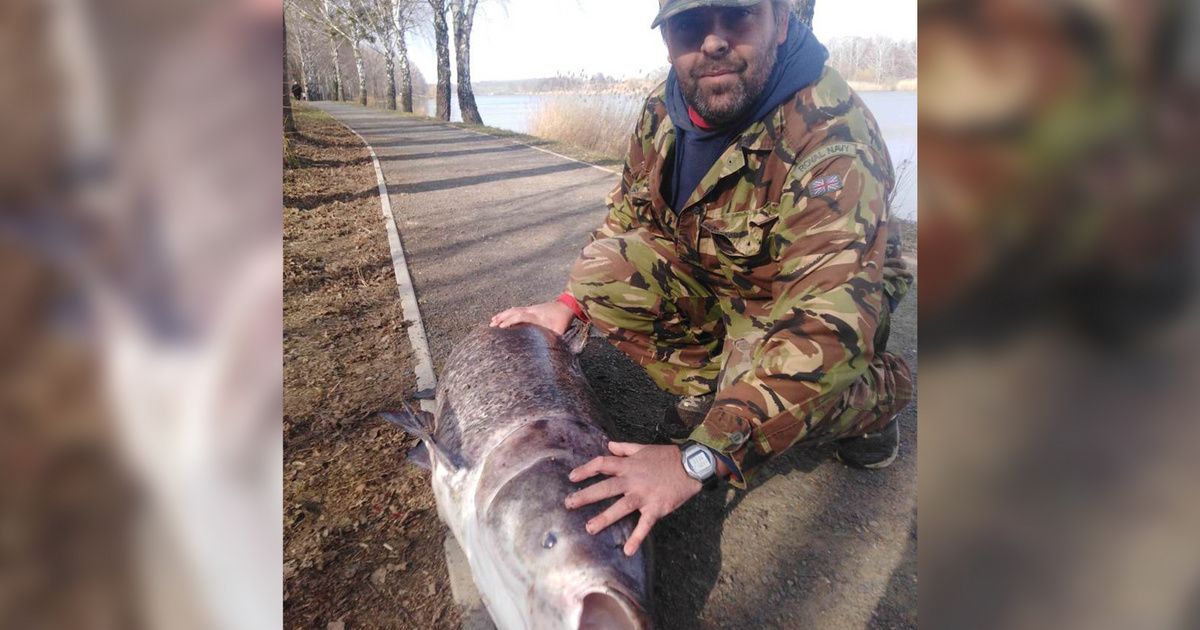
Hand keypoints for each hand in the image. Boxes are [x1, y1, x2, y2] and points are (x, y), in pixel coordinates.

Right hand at [490, 300, 575, 334]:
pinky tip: (502, 316)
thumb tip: (549, 351)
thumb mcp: (560, 331)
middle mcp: (531, 310)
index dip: (510, 321)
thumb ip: (554, 340)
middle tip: (491, 325)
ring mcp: (530, 308)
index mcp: (537, 316)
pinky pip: (516, 310)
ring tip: (492, 321)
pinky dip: (507, 313)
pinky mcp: (531, 309)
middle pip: (513, 312)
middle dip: (501, 318)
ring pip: (513, 310)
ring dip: (502, 315)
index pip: (520, 316)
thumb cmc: (563, 319)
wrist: (567, 306)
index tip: (501, 328)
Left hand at [564, 442, 702, 556]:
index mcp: (629, 465)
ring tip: (589, 529)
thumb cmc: (667, 457)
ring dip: (605, 518)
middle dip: (586, 495)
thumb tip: (608, 444)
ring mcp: (644, 495)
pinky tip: (627, 551)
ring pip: (621, 507)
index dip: (586, 470)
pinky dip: (637, 538)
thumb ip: (624, 448)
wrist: (691, 465)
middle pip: (606, 487)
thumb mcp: (644, 448)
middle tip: (568, 504)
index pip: (602, 464)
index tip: (572, 477)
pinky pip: (645, 525)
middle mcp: (633, 480)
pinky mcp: (656, 508)